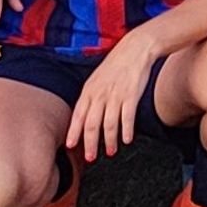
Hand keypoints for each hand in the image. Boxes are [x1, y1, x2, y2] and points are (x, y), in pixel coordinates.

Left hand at [68, 30, 164, 159]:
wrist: (135, 48)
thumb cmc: (116, 65)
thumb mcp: (97, 79)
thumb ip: (91, 97)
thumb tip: (86, 117)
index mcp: (89, 90)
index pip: (78, 116)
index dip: (74, 132)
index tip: (71, 146)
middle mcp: (100, 94)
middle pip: (91, 124)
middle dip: (90, 144)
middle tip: (91, 158)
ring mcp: (115, 95)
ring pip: (109, 124)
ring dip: (109, 141)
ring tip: (110, 151)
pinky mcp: (131, 95)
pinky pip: (127, 117)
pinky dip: (126, 130)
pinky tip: (127, 139)